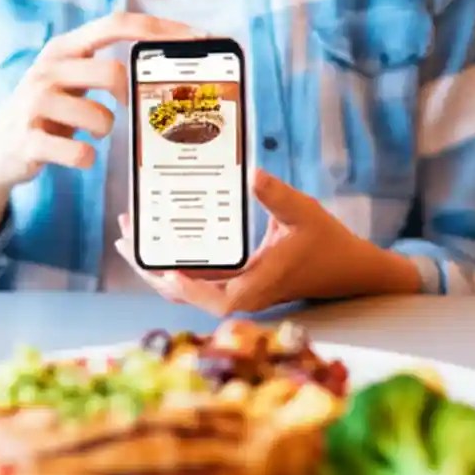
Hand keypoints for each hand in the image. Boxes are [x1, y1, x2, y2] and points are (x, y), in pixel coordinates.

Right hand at [0, 13, 196, 234]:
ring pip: (100, 119)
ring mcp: (34, 104)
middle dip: (129, 95)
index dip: (160, 29)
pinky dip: (85, 159)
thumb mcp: (70, 81)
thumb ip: (105, 68)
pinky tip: (74, 156)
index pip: (117, 23)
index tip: (197, 38)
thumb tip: (162, 68)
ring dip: (105, 132)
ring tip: (88, 134)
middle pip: (112, 72)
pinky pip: (80, 154)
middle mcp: (47, 69)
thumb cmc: (47, 116)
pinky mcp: (28, 140)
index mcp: (64, 49)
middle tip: (127, 108)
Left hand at [114, 171, 421, 315]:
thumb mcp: (303, 212)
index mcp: (258, 285)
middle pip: (186, 293)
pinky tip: (157, 241)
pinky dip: (172, 262)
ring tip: (130, 238)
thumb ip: (277, 195)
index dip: (189, 289)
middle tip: (126, 236)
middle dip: (151, 268)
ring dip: (155, 265)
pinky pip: (195, 278)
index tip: (166, 271)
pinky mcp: (235, 282)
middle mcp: (242, 293)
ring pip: (185, 288)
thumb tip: (252, 174)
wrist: (348, 269)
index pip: (216, 300)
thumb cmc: (327, 242)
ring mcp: (236, 290)